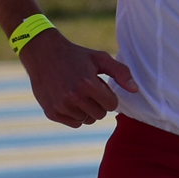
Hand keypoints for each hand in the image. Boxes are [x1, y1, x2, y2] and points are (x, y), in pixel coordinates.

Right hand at [18, 27, 137, 127]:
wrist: (43, 54)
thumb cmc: (76, 55)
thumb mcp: (100, 58)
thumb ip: (121, 73)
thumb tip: (135, 90)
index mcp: (87, 83)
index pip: (112, 105)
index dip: (108, 95)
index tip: (99, 85)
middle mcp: (73, 97)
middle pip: (100, 114)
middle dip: (98, 103)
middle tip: (88, 89)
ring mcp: (61, 106)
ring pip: (87, 120)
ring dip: (86, 109)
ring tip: (77, 93)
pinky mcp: (51, 113)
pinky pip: (74, 123)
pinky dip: (75, 115)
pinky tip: (68, 99)